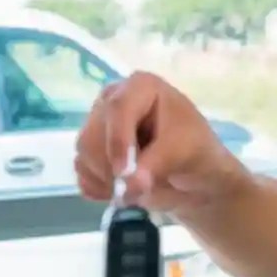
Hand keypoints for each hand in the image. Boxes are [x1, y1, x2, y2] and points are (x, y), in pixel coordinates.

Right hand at [76, 72, 248, 214]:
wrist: (192, 176)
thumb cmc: (194, 151)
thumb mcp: (183, 152)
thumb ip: (155, 165)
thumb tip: (127, 185)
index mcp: (140, 87)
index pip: (118, 108)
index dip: (118, 141)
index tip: (124, 173)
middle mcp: (112, 100)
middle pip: (93, 134)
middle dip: (113, 167)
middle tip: (139, 188)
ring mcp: (98, 124)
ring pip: (84, 154)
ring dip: (108, 179)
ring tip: (139, 187)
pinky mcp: (91, 150)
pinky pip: (81, 170)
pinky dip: (100, 187)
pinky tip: (124, 190)